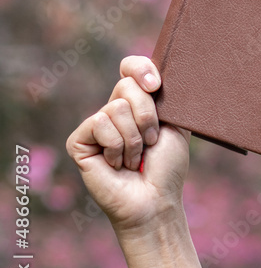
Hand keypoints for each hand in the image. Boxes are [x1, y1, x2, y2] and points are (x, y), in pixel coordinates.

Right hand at [66, 55, 190, 233]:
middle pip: (126, 85)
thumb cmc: (167, 166)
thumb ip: (166, 95)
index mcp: (137, 102)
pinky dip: (116, 146)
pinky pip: (100, 123)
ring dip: (134, 138)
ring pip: (116, 107)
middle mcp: (114, 109)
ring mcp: (95, 125)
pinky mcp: (78, 141)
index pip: (130, 67)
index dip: (141, 69)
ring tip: (134, 159)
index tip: (156, 86)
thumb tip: (163, 69)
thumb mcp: (175, 124)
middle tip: (150, 142)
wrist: (155, 200)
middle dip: (147, 116)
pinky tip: (116, 163)